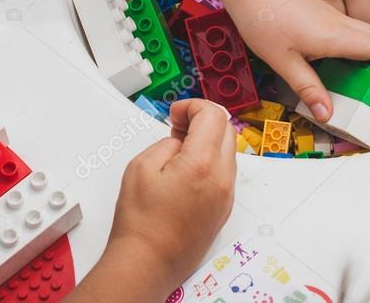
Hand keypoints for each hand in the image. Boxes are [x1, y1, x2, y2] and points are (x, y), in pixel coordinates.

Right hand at [70, 100, 235, 302]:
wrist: (147, 263)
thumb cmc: (141, 223)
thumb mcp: (141, 166)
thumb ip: (167, 143)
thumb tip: (181, 139)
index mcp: (202, 164)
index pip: (213, 115)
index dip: (193, 106)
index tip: (176, 113)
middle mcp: (222, 179)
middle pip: (227, 129)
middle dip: (204, 120)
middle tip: (178, 126)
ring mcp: (226, 195)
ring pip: (228, 151)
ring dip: (208, 141)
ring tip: (179, 149)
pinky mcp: (223, 209)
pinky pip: (224, 173)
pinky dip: (210, 161)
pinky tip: (187, 169)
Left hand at [225, 0, 369, 121]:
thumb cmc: (263, 20)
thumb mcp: (284, 62)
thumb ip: (308, 88)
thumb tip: (327, 114)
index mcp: (336, 36)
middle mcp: (339, 22)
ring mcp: (331, 13)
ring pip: (365, 29)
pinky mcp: (321, 9)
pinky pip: (352, 25)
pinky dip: (361, 38)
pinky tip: (347, 49)